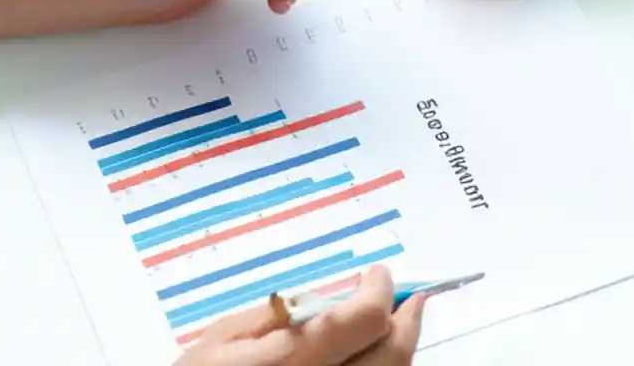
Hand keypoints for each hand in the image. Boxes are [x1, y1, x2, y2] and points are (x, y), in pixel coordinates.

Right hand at [173, 267, 425, 365]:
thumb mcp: (224, 336)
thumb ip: (279, 315)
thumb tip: (331, 298)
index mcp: (293, 360)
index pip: (366, 318)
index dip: (380, 290)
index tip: (377, 275)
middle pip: (393, 353)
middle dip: (407, 320)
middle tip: (409, 300)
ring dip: (400, 349)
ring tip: (394, 328)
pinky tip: (373, 359)